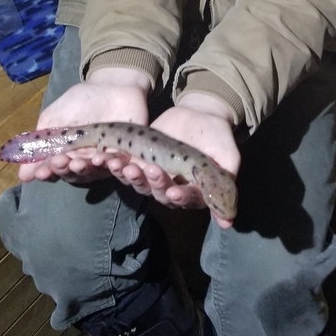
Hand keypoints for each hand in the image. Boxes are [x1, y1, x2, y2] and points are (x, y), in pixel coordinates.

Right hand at [18, 66, 150, 183]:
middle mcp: (84, 161)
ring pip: (95, 173)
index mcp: (66, 154)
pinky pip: (119, 166)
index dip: (48, 172)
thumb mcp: (56, 117)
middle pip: (74, 174)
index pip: (54, 169)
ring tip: (80, 162)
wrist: (114, 86)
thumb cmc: (82, 100)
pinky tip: (104, 158)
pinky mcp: (126, 156)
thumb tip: (21, 173)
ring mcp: (105, 160)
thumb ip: (41, 142)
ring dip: (86, 169)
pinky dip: (111, 165)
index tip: (41, 171)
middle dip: (66, 170)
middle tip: (61, 161)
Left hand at [114, 92, 239, 229]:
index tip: (175, 191)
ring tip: (124, 165)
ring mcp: (153, 176)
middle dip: (154, 183)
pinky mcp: (138, 161)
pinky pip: (124, 167)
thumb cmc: (218, 136)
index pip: (186, 200)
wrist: (200, 114)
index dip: (180, 198)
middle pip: (159, 193)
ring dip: (130, 177)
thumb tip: (228, 221)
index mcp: (194, 191)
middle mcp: (171, 188)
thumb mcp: (228, 156)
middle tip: (152, 170)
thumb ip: (227, 182)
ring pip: (138, 183)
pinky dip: (114, 164)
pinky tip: (107, 157)